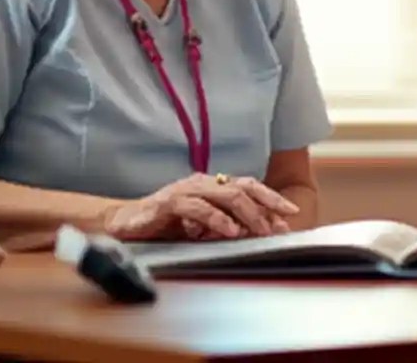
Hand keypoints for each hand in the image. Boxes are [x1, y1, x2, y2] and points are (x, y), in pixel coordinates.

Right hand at [102, 173, 298, 241]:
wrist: (124, 223)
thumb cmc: (165, 224)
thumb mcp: (201, 226)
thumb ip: (225, 226)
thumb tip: (256, 233)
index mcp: (212, 186)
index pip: (249, 186)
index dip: (272, 198)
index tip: (292, 212)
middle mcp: (203, 183)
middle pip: (243, 187)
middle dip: (267, 204)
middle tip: (281, 223)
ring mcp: (187, 190)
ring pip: (226, 195)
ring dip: (247, 214)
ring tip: (261, 230)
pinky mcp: (170, 202)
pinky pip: (199, 207)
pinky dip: (217, 219)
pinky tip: (229, 231)